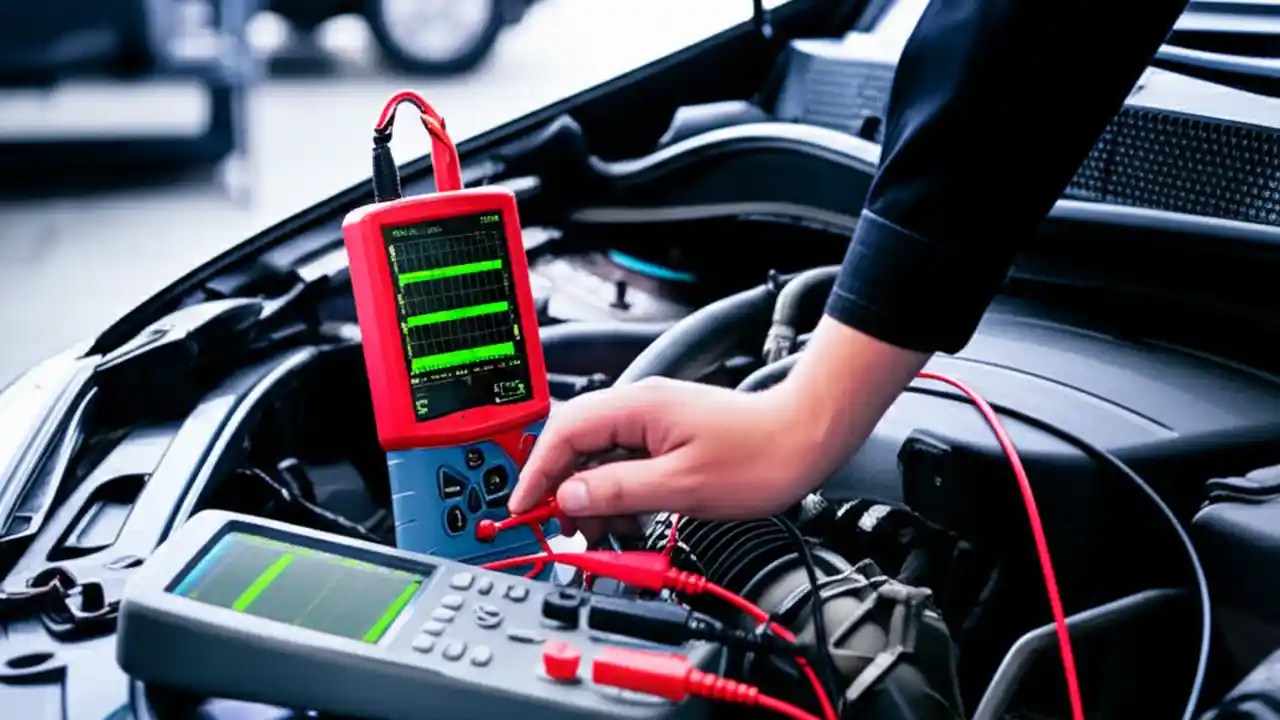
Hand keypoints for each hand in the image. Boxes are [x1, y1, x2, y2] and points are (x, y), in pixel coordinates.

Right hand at [509, 316, 929, 540]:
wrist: (807, 438)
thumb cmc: (759, 455)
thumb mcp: (680, 486)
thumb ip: (617, 491)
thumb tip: (569, 498)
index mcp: (636, 407)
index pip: (564, 433)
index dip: (537, 473)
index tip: (525, 507)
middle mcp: (639, 406)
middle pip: (576, 445)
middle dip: (565, 489)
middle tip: (565, 528)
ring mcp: (652, 420)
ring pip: (599, 459)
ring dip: (594, 498)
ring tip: (606, 534)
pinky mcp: (667, 437)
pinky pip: (625, 465)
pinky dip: (620, 496)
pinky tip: (631, 522)